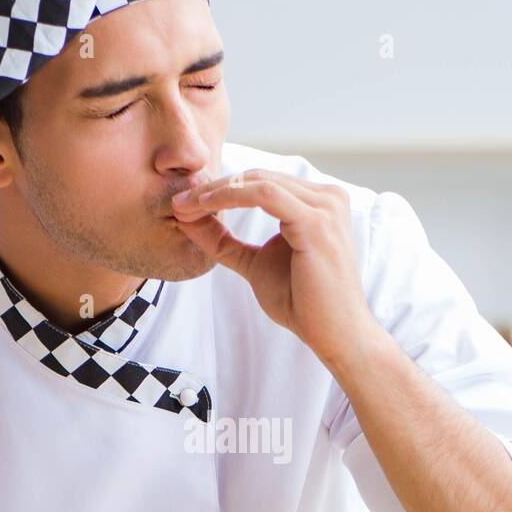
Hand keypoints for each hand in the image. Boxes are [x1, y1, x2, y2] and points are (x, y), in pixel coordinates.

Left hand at [171, 168, 379, 368]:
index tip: (185, 203)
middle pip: (258, 177)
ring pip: (258, 181)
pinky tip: (204, 207)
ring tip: (185, 205)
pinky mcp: (316, 222)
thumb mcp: (255, 265)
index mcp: (317, 203)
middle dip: (213, 187)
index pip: (262, 183)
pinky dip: (229, 197)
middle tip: (177, 201)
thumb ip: (226, 242)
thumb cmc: (303, 303)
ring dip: (216, 191)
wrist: (334, 334)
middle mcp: (326, 197)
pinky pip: (264, 195)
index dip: (221, 189)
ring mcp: (325, 207)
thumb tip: (189, 220)